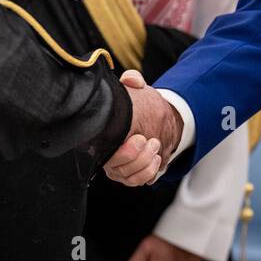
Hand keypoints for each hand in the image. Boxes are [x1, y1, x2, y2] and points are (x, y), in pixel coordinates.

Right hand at [103, 70, 183, 186]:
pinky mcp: (133, 175)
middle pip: (117, 169)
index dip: (123, 151)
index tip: (139, 137)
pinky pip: (139, 181)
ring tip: (156, 146)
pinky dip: (150, 171)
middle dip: (137, 157)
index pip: (103, 153)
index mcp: (103, 139)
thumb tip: (130, 79)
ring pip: (129, 177)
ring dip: (146, 163)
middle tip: (150, 140)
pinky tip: (157, 159)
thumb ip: (133, 82)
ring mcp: (121, 168)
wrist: (155, 120)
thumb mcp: (135, 92)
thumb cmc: (139, 108)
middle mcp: (109, 157)